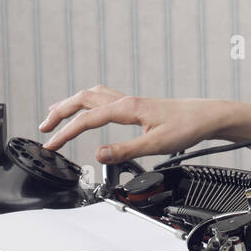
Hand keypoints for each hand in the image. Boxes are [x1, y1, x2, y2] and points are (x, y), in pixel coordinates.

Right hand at [37, 84, 223, 163]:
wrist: (207, 116)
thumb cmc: (187, 127)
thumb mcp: (156, 145)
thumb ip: (125, 150)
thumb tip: (98, 154)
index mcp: (127, 108)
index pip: (87, 119)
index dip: (66, 132)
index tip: (51, 145)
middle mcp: (126, 101)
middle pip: (83, 99)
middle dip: (60, 112)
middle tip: (43, 128)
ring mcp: (131, 102)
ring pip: (92, 96)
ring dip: (71, 104)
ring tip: (55, 114)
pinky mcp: (136, 106)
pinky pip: (103, 99)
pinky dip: (87, 103)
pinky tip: (87, 111)